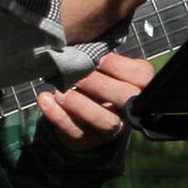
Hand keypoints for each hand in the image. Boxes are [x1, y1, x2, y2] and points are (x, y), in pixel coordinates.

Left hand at [36, 52, 153, 149]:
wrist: (84, 115)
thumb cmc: (99, 80)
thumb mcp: (108, 67)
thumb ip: (105, 59)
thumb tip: (88, 49)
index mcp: (140, 86)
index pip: (142, 77)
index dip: (119, 67)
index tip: (99, 59)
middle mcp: (131, 109)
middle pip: (125, 99)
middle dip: (100, 85)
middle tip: (80, 76)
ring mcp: (113, 127)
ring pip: (105, 121)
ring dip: (81, 105)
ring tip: (60, 91)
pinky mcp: (90, 139)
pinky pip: (76, 130)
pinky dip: (57, 115)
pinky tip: (45, 98)